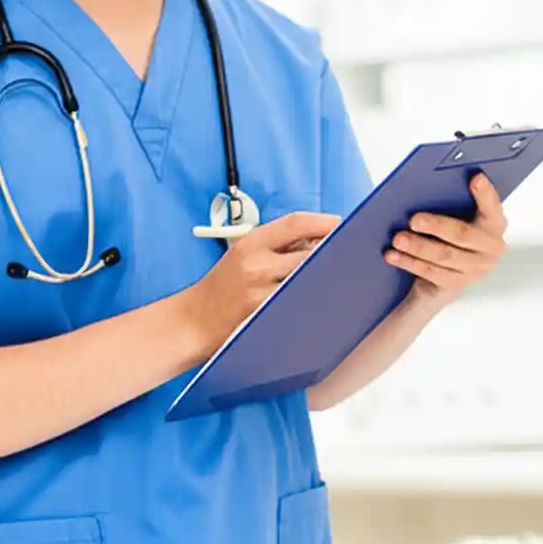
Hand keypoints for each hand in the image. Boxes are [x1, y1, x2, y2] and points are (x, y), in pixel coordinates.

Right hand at [180, 212, 340, 354]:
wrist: (192, 322)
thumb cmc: (220, 288)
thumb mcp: (241, 255)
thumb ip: (276, 246)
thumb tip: (318, 239)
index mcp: (251, 243)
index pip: (295, 223)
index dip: (324, 221)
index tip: (344, 224)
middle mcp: (256, 264)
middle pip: (309, 251)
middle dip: (333, 252)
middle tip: (350, 255)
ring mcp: (261, 291)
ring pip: (307, 279)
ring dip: (325, 278)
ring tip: (335, 279)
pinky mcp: (265, 315)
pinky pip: (298, 303)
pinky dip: (311, 300)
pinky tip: (318, 301)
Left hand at [385, 173, 506, 303]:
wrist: (444, 274)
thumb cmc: (451, 234)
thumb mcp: (457, 215)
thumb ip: (453, 201)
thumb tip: (426, 186)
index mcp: (494, 223)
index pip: (492, 206)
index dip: (486, 193)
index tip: (476, 178)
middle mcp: (491, 248)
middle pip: (463, 235)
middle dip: (437, 226)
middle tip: (414, 219)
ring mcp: (476, 269)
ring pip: (444, 256)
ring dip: (418, 247)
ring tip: (398, 239)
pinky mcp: (457, 284)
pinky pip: (431, 272)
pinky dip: (410, 262)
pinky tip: (393, 255)